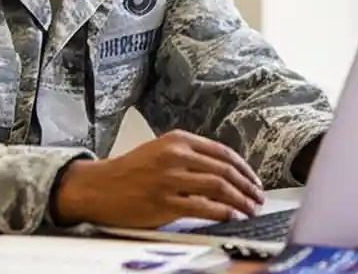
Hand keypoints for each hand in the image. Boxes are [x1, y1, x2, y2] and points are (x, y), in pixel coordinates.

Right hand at [52, 130, 265, 228]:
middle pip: (224, 170)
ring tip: (250, 210)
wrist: (98, 186)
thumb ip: (191, 156)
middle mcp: (176, 155)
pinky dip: (222, 212)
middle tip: (258, 199)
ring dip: (240, 200)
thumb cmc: (131, 171)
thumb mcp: (161, 151)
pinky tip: (233, 217)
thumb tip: (225, 173)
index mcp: (178, 140)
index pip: (222, 153)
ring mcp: (169, 178)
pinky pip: (202, 207)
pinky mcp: (163, 202)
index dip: (244, 169)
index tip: (255, 182)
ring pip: (218, 187)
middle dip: (247, 187)